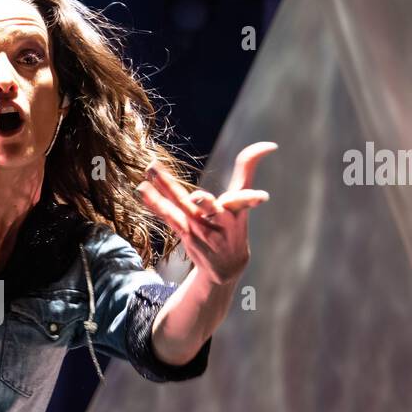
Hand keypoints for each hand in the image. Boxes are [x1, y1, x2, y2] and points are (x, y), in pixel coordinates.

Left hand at [135, 142, 275, 285]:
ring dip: (166, 192)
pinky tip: (143, 188)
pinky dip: (155, 202)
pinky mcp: (185, 233)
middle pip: (211, 208)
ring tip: (148, 178)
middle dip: (205, 202)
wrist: (225, 266)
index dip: (253, 190)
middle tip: (197, 198)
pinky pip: (169, 216)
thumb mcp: (244, 200)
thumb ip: (247, 170)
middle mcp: (220, 222)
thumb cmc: (234, 226)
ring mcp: (200, 229)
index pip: (245, 199)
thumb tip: (268, 145)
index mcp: (237, 211)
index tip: (264, 183)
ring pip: (182, 208)